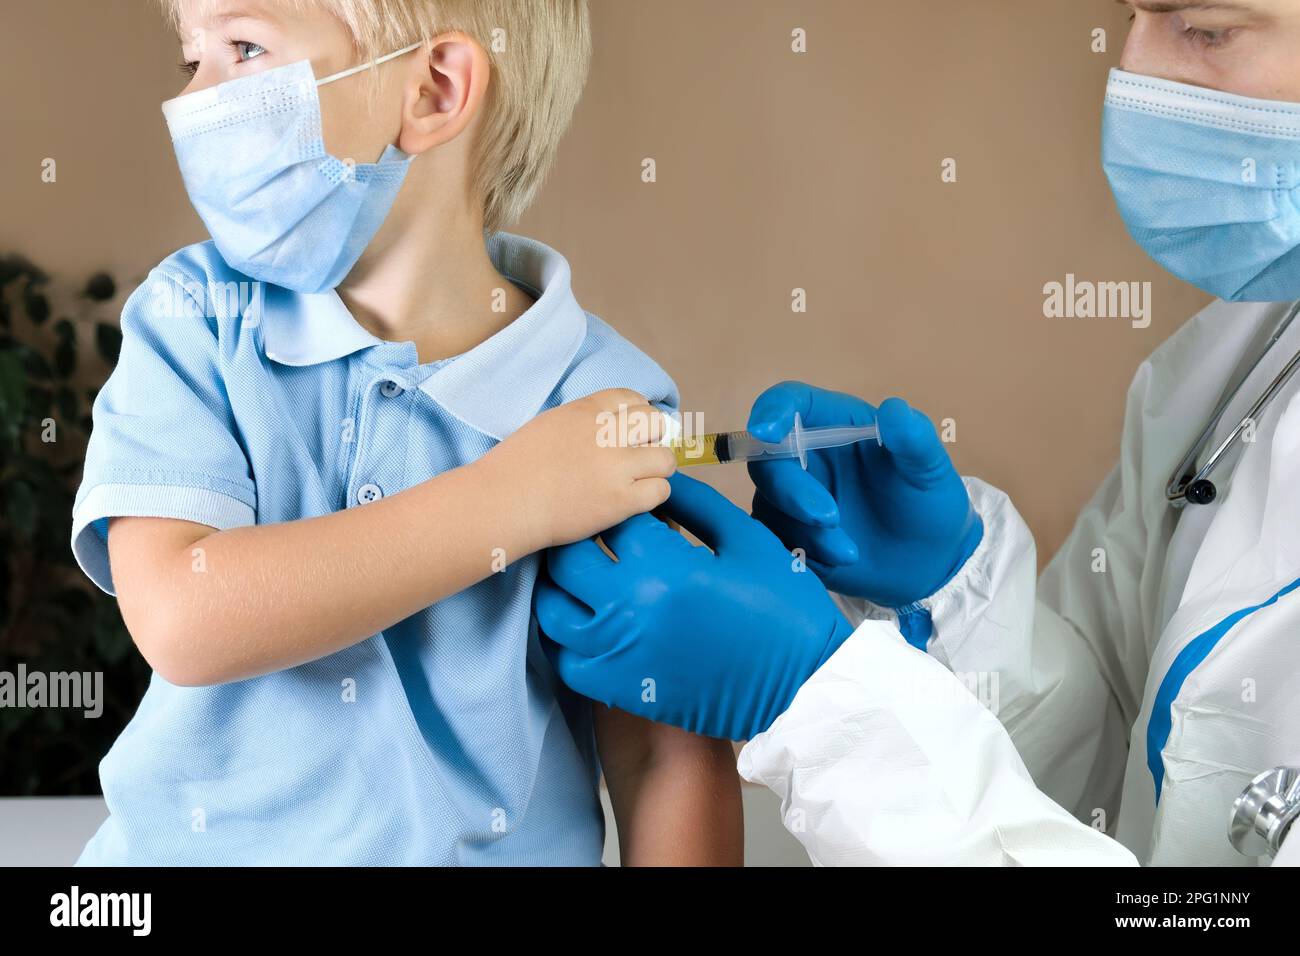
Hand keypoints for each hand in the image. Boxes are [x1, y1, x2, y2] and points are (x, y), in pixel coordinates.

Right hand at [480, 389, 675, 552]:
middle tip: (640, 456)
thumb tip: (612, 429)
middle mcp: (605, 433)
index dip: (639, 416)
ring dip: (656, 470)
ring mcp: (616, 466)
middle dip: (653, 438)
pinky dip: (652, 495)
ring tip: (639, 481)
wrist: (503, 502)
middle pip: (655, 423)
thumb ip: (583, 422)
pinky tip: (634, 500)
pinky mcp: (620, 500)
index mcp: (585, 410)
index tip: (636, 431)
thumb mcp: (549, 424)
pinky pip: (660, 491)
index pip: (632, 398)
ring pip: (665, 459)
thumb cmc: (515, 469)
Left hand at [536, 473, 854, 740]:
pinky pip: (566, 660)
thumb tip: (656, 483)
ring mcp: (618, 654)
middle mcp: (628, 611)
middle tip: (600, 533)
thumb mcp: (746, 539)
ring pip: (553, 610)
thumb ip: (694, 504)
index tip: (629, 504)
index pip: (612, 517)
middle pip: (567, 559)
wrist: (802, 682)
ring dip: (563, 585)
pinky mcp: (619, 689)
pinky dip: (567, 638)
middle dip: (580, 537)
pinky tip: (591, 622)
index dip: (619, 504)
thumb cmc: (783, 605)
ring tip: (588, 575)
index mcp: (663, 567)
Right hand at [747, 381, 981, 608]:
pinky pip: (772, 541)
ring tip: (850, 553)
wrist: (929, 562)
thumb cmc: (929, 504)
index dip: (771, 409)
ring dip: (803, 532)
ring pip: (768, 506)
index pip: (790, 401)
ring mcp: (791, 496)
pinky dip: (801, 553)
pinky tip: (837, 561)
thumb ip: (914, 439)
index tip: (767, 431)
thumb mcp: (931, 470)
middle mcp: (804, 455)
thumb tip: (893, 409)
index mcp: (834, 424)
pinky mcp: (788, 533)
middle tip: (832, 519)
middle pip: (766, 459)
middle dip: (790, 491)